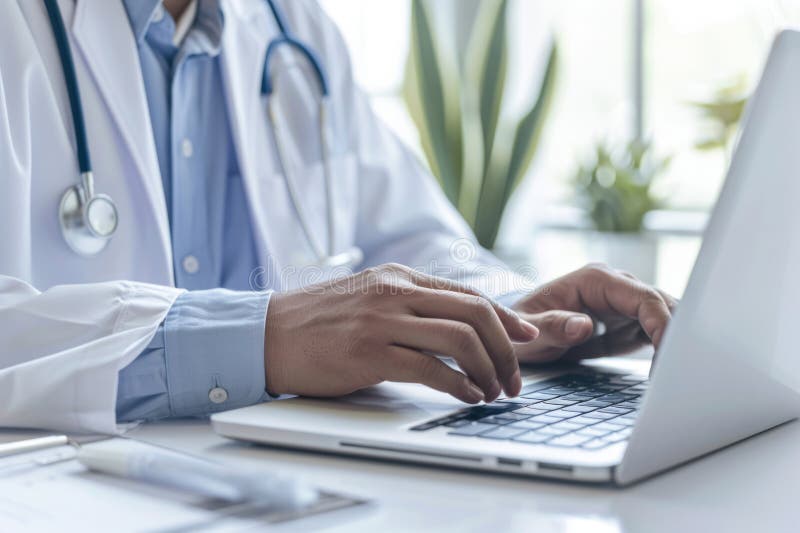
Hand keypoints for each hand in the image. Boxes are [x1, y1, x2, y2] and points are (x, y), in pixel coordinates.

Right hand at [264, 263, 538, 402]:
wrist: (265, 334)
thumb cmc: (318, 321)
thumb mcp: (369, 297)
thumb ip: (409, 305)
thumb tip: (456, 326)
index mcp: (400, 277)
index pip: (469, 294)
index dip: (506, 319)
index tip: (527, 338)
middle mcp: (395, 292)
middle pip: (475, 313)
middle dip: (506, 349)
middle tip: (515, 378)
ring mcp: (382, 320)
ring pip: (459, 339)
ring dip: (488, 369)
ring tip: (493, 391)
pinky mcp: (368, 352)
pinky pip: (430, 368)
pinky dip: (458, 384)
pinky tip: (467, 395)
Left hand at [513, 263, 676, 362]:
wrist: (518, 334)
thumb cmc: (520, 327)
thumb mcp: (527, 330)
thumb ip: (550, 326)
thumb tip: (582, 326)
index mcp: (596, 280)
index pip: (643, 297)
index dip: (662, 322)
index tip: (669, 351)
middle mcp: (616, 287)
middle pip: (663, 305)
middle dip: (678, 333)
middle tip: (683, 369)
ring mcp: (624, 305)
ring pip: (665, 317)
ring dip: (675, 342)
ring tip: (679, 374)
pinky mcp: (627, 324)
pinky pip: (656, 333)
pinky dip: (664, 350)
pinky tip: (666, 373)